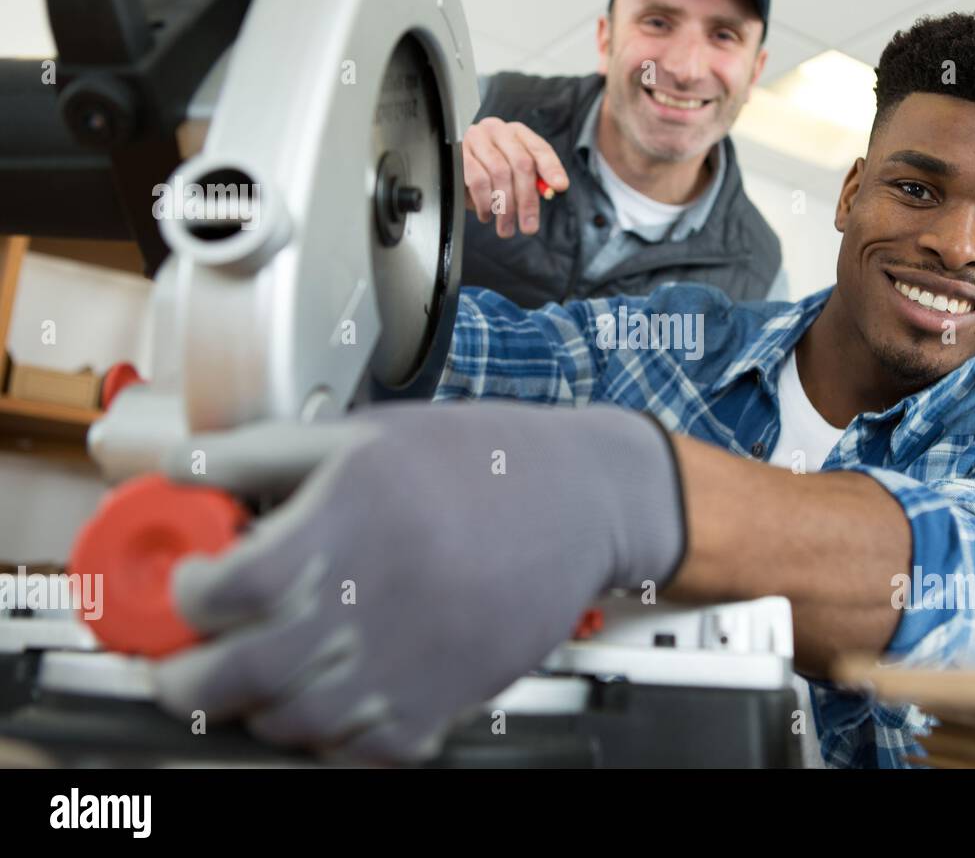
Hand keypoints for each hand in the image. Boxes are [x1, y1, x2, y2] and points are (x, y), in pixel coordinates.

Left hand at [151, 401, 683, 763]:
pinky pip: (367, 750)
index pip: (228, 589)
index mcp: (350, 516)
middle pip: (244, 672)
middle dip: (189, 678)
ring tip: (264, 676)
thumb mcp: (367, 432)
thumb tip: (182, 467)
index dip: (187, 597)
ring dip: (260, 707)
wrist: (583, 498)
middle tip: (185, 664)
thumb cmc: (482, 459)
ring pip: (296, 722)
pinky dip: (334, 739)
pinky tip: (334, 700)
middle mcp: (376, 593)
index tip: (190, 589)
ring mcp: (414, 655)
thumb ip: (263, 451)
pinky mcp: (451, 694)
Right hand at [462, 117, 569, 236]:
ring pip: (500, 173)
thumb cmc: (489, 173)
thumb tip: (554, 189)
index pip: (539, 148)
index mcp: (517, 133)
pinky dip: (485, 202)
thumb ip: (535, 180)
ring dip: (505, 206)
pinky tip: (487, 214)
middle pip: (521, 163)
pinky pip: (478, 180)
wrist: (455, 171)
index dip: (551, 168)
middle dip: (528, 199)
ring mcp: (476, 139)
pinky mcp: (458, 155)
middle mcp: (497, 130)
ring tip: (507, 227)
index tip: (560, 187)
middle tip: (529, 226)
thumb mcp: (516, 176)